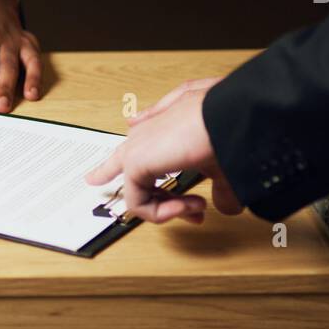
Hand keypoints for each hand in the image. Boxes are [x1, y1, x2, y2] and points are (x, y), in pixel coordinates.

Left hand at [84, 81, 242, 223]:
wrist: (234, 115)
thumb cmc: (232, 126)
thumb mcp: (226, 160)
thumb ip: (218, 181)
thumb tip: (221, 203)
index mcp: (160, 128)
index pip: (128, 148)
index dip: (109, 166)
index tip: (93, 179)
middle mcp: (144, 136)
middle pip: (125, 169)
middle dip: (159, 201)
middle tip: (195, 212)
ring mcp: (137, 148)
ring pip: (137, 192)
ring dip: (171, 209)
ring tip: (198, 206)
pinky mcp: (134, 162)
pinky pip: (137, 203)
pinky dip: (162, 212)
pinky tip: (186, 206)